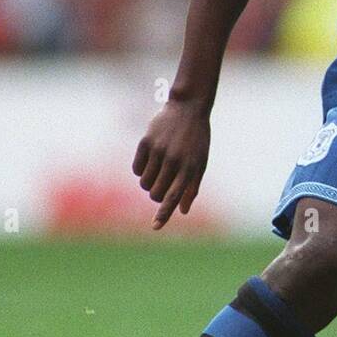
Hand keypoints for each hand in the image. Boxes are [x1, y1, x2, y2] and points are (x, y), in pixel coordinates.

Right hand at [133, 98, 210, 228]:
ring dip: (149, 183)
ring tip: (159, 170)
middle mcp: (174, 161)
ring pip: (144, 183)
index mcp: (190, 168)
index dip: (164, 214)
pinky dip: (141, 170)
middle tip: (164, 184)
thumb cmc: (196, 140)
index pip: (174, 197)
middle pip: (156, 193)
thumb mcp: (200, 163)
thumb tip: (182, 211)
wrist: (188, 108)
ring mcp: (159, 151)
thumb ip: (192, 187)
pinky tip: (150, 160)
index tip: (155, 227)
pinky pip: (136, 169)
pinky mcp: (146, 142)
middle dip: (157, 195)